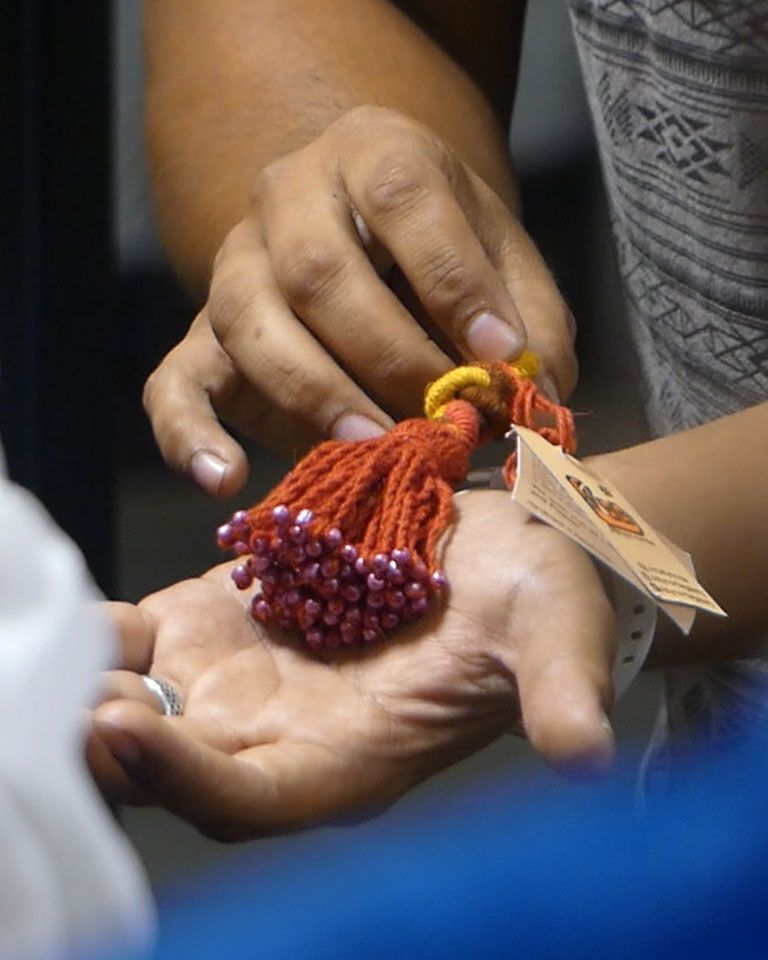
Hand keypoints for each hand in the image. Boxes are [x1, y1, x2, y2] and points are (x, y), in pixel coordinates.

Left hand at [89, 491, 612, 839]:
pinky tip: (82, 611)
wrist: (497, 549)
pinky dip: (103, 636)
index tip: (130, 739)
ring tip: (59, 646)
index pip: (252, 802)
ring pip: (139, 707)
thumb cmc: (534, 600)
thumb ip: (562, 695)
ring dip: (88, 688)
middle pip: (172, 768)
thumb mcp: (555, 636)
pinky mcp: (223, 620)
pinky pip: (140, 646)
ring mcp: (242, 679)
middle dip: (108, 748)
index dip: (189, 784)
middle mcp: (279, 736)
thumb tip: (590, 757)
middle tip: (67, 705)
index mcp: (349, 762)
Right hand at [143, 106, 576, 496]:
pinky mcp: (201, 337)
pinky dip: (191, 436)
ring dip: (314, 395)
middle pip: (316, 271)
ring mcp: (234, 266)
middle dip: (386, 355)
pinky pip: (173, 384)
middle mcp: (289, 197)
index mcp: (374, 154)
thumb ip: (533, 324)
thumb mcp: (504, 265)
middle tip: (439, 417)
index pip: (403, 198)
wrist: (370, 239)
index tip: (501, 356)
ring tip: (373, 445)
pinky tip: (226, 481)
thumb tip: (538, 398)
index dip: (454, 282)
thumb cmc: (446, 257)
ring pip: (248, 324)